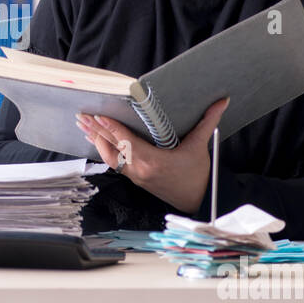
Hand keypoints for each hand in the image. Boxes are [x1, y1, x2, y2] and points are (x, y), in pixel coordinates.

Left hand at [76, 97, 229, 214]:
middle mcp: (140, 169)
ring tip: (83, 124)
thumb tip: (222, 101)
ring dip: (96, 139)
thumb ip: (208, 122)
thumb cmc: (197, 174)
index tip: (99, 114)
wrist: (196, 200)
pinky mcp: (134, 178)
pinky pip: (114, 162)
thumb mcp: (201, 146)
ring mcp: (135, 175)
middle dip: (96, 130)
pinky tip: (96, 139)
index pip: (127, 141)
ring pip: (109, 156)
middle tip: (81, 115)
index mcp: (153, 161)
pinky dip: (104, 149)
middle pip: (112, 148)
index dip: (112, 127)